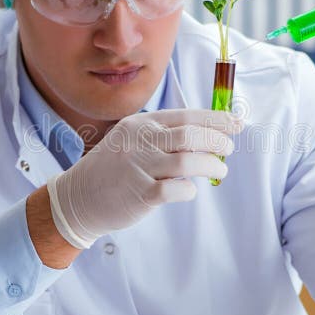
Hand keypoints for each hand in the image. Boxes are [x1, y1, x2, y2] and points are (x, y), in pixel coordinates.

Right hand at [47, 109, 241, 248]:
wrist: (78, 198)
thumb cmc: (113, 169)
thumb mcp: (131, 140)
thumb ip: (163, 136)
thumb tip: (208, 136)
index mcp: (141, 124)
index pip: (186, 115)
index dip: (216, 119)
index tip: (236, 123)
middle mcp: (140, 141)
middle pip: (190, 134)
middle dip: (217, 140)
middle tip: (228, 149)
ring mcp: (139, 167)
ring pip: (187, 161)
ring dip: (210, 165)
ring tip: (219, 170)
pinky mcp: (140, 194)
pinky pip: (176, 189)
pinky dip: (189, 190)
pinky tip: (190, 190)